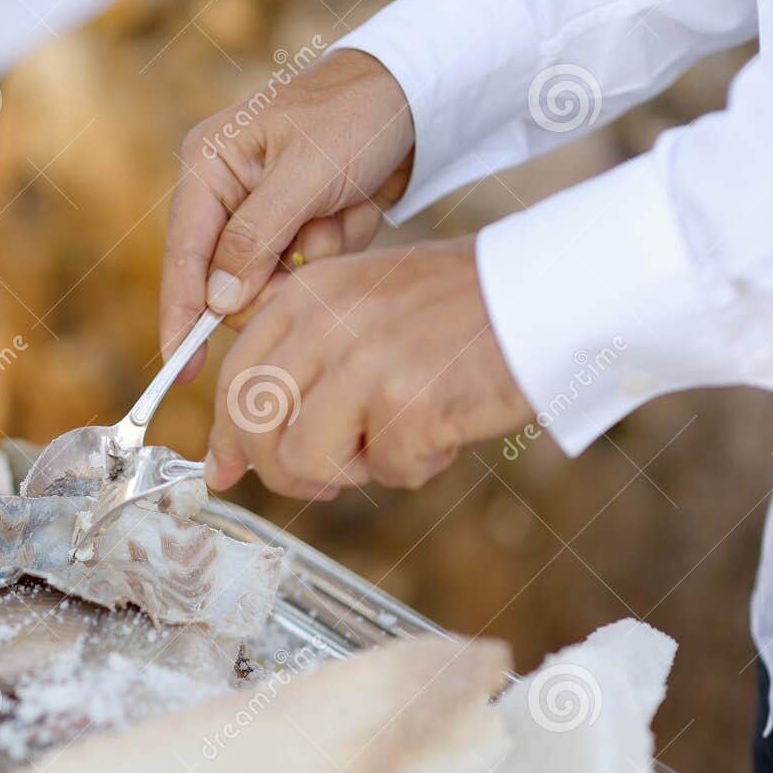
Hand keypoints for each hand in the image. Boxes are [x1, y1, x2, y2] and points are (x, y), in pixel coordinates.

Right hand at [161, 49, 415, 381]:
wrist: (412, 93)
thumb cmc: (353, 113)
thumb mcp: (305, 173)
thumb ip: (257, 239)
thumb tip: (218, 302)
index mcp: (208, 169)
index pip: (184, 256)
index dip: (182, 316)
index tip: (183, 369)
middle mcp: (224, 196)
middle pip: (228, 283)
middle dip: (277, 277)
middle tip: (314, 244)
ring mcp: (258, 217)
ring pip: (271, 284)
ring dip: (313, 258)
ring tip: (338, 209)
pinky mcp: (292, 231)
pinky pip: (304, 273)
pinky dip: (333, 249)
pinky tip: (347, 209)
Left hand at [206, 238, 534, 496]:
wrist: (544, 295)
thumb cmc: (460, 311)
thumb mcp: (363, 309)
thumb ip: (301, 364)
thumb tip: (234, 452)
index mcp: (307, 296)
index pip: (234, 378)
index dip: (228, 435)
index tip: (228, 470)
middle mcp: (324, 324)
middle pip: (256, 427)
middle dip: (282, 470)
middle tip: (325, 477)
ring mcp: (362, 364)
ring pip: (304, 459)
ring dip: (350, 471)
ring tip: (395, 444)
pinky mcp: (405, 403)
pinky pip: (385, 470)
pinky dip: (416, 466)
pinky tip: (443, 431)